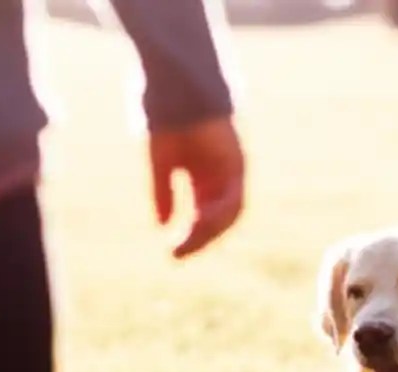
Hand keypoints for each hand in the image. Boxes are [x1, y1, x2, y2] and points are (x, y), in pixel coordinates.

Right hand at [149, 116, 245, 258]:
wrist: (177, 90)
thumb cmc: (166, 119)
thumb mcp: (161, 163)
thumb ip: (163, 193)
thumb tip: (161, 225)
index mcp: (203, 178)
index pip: (203, 217)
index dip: (191, 238)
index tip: (173, 253)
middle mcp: (221, 177)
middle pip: (218, 220)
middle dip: (199, 240)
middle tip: (177, 255)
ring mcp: (231, 171)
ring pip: (228, 214)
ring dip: (209, 232)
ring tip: (186, 244)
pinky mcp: (237, 163)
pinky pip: (233, 198)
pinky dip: (218, 214)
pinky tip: (198, 223)